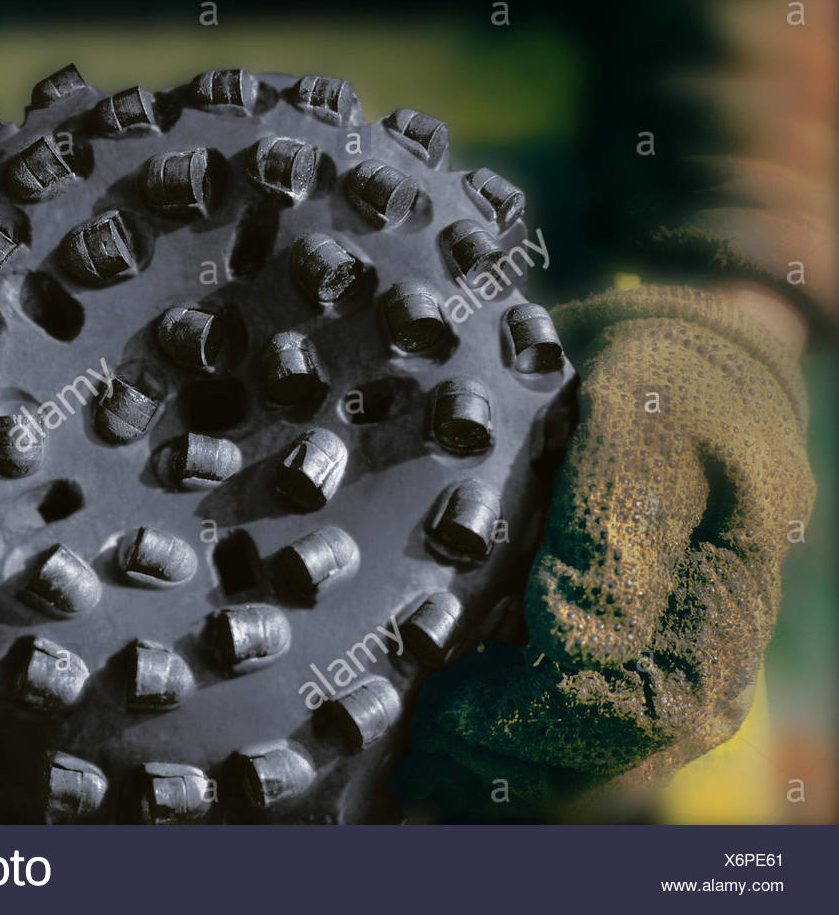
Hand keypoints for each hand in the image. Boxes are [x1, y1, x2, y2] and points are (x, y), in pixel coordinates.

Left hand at [403, 285, 814, 814]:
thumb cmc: (667, 382)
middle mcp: (711, 649)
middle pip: (619, 752)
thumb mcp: (640, 421)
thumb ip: (611, 529)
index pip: (640, 707)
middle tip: (416, 763)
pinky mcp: (644, 656)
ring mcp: (681, 660)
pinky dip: (526, 753)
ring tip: (425, 774)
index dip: (540, 722)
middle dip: (512, 765)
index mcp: (724, 596)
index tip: (448, 711)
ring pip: (607, 758)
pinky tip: (462, 754)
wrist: (688, 365)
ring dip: (513, 774)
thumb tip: (566, 643)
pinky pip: (596, 734)